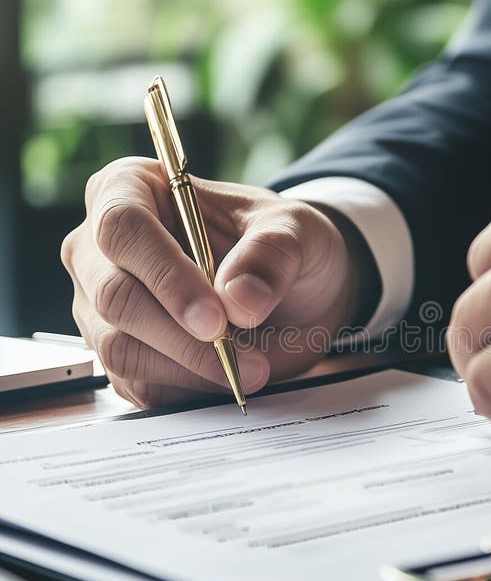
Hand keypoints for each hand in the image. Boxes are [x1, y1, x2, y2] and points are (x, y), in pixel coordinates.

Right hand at [62, 158, 369, 407]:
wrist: (292, 290)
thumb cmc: (280, 243)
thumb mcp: (297, 231)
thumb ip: (273, 254)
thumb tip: (241, 300)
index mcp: (131, 190)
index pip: (123, 228)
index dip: (166, 276)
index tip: (216, 318)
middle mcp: (102, 248)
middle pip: (115, 296)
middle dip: (183, 337)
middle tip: (247, 358)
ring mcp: (102, 306)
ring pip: (121, 350)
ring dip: (192, 369)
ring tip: (253, 369)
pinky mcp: (119, 355)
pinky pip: (138, 385)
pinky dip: (188, 390)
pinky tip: (229, 378)